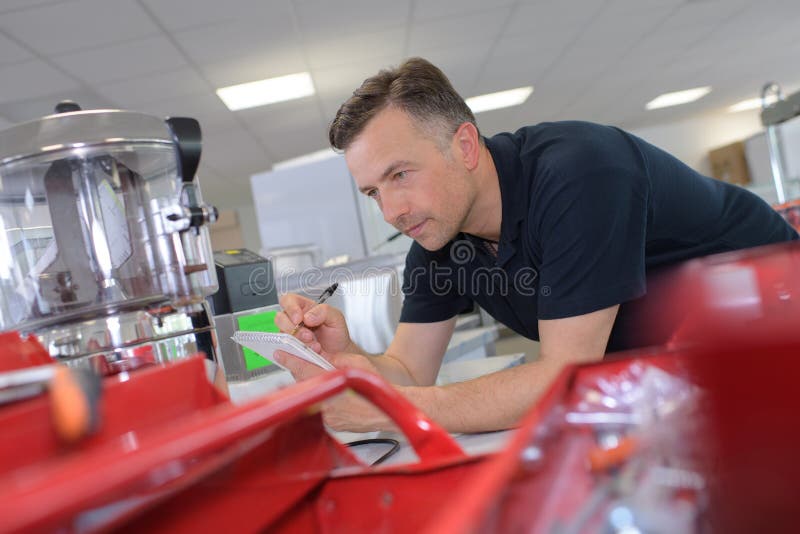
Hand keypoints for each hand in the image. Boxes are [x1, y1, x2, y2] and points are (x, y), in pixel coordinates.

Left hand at [272, 350, 393, 431]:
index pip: (304, 369)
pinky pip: (322, 410)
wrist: (389, 411)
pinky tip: (336, 398)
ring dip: (316, 389)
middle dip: (304, 375)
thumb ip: (338, 359)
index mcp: (333, 382)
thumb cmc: (377, 388)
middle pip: (306, 384)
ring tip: (328, 383)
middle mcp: (328, 401)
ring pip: (314, 398)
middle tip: (305, 365)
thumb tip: (324, 359)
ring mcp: (328, 416)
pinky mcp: (332, 425)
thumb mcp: (357, 364)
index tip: (279, 353)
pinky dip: (325, 401)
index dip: (290, 360)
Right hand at [275, 293, 354, 358]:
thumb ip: (324, 311)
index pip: (288, 300)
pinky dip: (296, 352)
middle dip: (293, 328)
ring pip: (282, 335)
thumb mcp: (336, 317)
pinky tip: (309, 352)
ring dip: (297, 341)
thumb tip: (307, 317)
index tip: (299, 318)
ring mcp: (290, 335)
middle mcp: (294, 320)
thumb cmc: (336, 334)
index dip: (290, 308)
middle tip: (309, 335)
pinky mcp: (289, 349)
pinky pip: (284, 349)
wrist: (339, 354)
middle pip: (280, 318)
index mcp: (304, 307)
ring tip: (314, 345)